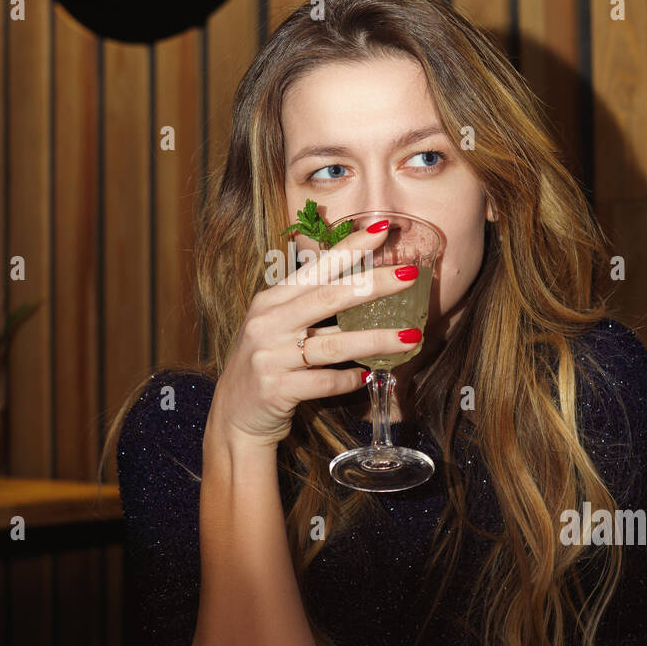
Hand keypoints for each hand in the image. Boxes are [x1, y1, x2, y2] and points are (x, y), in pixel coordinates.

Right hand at [206, 221, 419, 448]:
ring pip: (334, 344)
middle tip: (410, 276)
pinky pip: (326, 382)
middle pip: (329, 298)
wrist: (234, 415)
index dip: (350, 248)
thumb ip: (308, 304)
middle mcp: (268, 323)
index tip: (382, 230)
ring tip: (411, 336)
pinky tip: (369, 375)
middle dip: (374, 285)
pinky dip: (351, 379)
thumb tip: (363, 282)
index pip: (316, 269)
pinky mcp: (277, 389)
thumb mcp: (277, 325)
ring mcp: (270, 356)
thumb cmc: (267, 363)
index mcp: (270, 300)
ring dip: (377, 340)